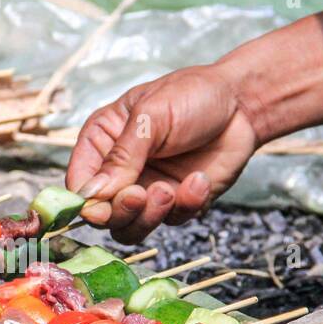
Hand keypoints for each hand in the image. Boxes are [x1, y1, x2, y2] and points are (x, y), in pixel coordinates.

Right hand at [65, 65, 259, 242]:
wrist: (243, 103)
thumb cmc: (192, 95)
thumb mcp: (151, 116)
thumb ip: (121, 156)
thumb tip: (91, 194)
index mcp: (102, 142)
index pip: (78, 183)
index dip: (86, 201)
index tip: (99, 205)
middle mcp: (120, 171)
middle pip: (103, 215)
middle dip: (121, 211)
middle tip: (141, 194)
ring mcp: (148, 189)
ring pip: (133, 228)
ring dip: (151, 215)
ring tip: (171, 190)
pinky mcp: (178, 202)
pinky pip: (173, 222)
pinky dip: (187, 205)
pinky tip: (200, 180)